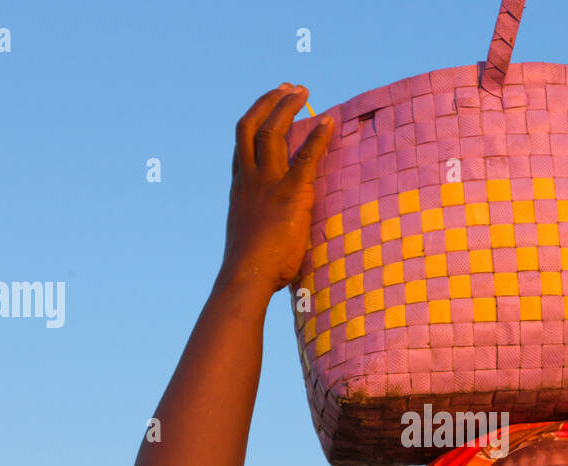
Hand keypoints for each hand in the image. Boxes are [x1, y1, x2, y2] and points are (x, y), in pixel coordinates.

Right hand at [216, 83, 333, 296]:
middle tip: (286, 89)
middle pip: (251, 127)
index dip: (253, 122)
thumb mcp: (252, 238)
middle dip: (268, 103)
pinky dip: (317, 137)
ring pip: (271, 131)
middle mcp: (248, 179)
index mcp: (239, 188)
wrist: (246, 276)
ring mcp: (266, 184)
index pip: (241, 145)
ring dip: (287, 107)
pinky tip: (328, 122)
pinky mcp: (289, 194)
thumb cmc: (252, 269)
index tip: (265, 108)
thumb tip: (277, 234)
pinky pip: (305, 158)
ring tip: (301, 90)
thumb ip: (263, 224)